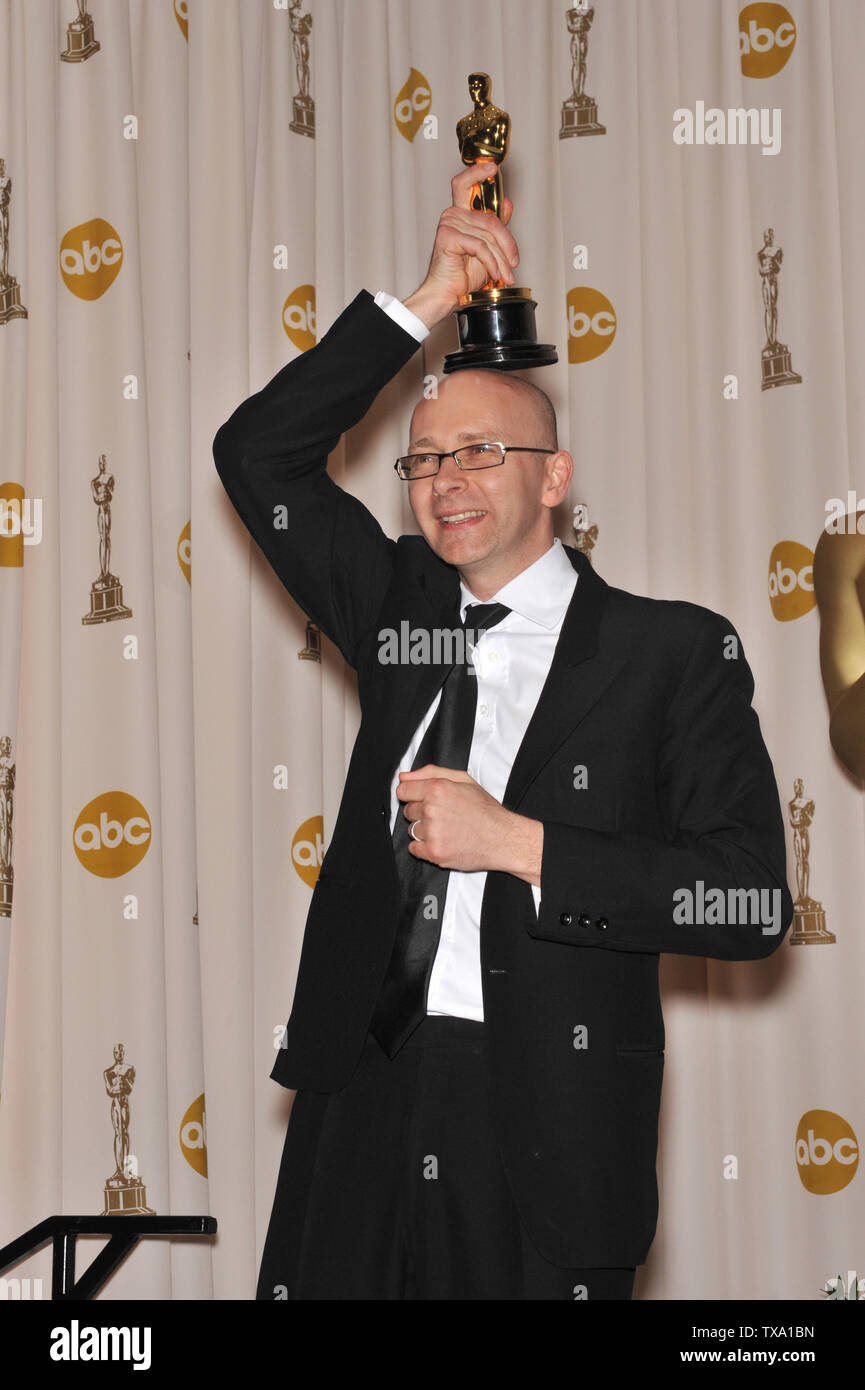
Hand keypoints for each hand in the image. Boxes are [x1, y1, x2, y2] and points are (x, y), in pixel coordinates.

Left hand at [396, 764, 542, 882]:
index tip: (423, 800)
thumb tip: (404, 777)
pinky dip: (424, 847)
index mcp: (438, 789)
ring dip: (425, 831)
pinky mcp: (434, 852)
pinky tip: (443, 841)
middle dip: (422, 813)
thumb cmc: (486, 810)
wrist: (503, 839)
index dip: (413, 795)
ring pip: (411, 830)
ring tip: (447, 829)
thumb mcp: (463, 780)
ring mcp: (433, 832)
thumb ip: (431, 773)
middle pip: (407, 811)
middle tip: (444, 815)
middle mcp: (432, 809)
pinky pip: (413, 849)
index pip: (403, 791)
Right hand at [402, 165, 518, 328]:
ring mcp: (448, 224)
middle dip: (507, 244)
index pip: (465, 184)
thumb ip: (495, 225)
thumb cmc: (462, 274)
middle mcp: (452, 215)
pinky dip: (491, 262)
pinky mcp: (447, 237)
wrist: (446, 294)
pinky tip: (494, 273)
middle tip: (514, 262)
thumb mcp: (487, 247)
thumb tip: (507, 202)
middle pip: (491, 220)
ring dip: (501, 259)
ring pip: (488, 236)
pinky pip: (480, 246)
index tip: (493, 169)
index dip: (478, 173)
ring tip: (505, 274)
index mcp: (459, 214)